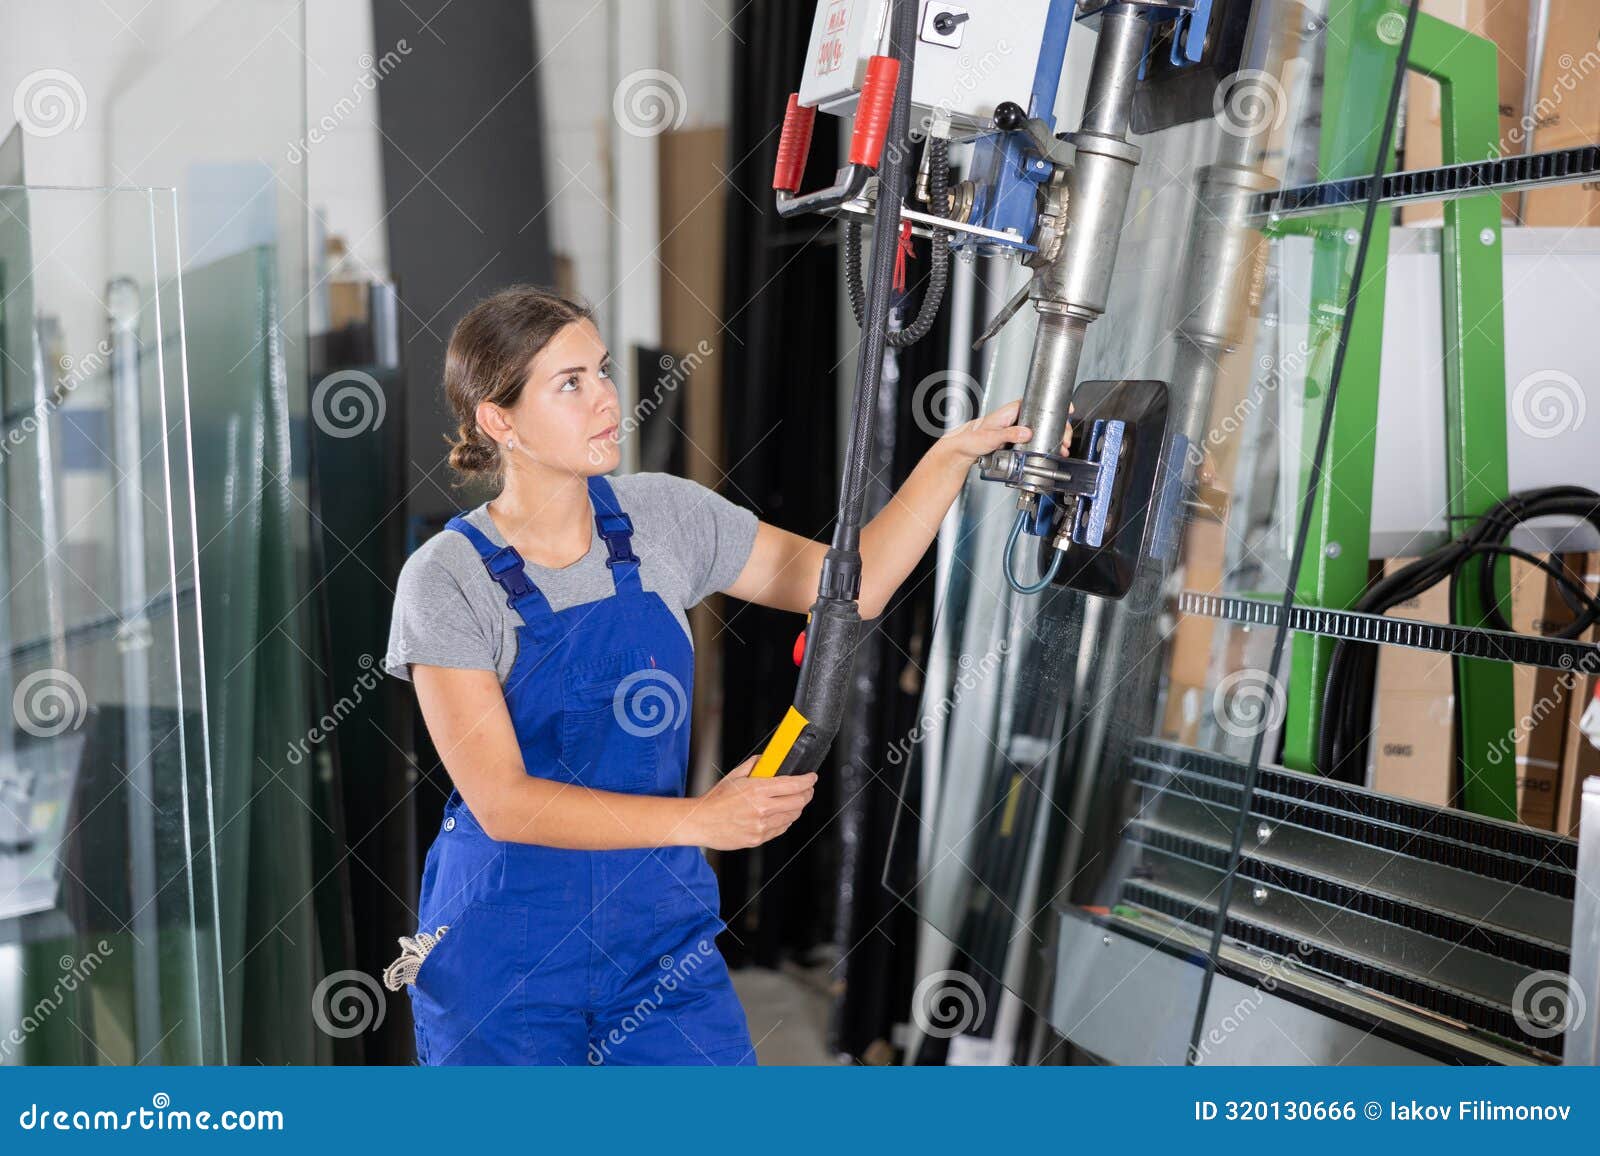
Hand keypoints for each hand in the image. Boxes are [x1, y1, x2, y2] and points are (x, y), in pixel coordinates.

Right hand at [685, 755, 816, 849]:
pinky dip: (785, 820)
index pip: (793, 785)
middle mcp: (762, 809)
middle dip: (807, 794)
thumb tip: (768, 758)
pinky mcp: (759, 838)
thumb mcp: (734, 776)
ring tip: (793, 801)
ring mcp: (762, 826)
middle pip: (799, 802)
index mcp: (758, 790)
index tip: (812, 777)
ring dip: (797, 807)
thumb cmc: (715, 799)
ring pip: (792, 816)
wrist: (701, 822)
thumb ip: (754, 765)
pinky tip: (779, 814)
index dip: (808, 780)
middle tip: (806, 789)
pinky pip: (781, 829)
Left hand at [936, 398, 1072, 464]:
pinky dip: (1045, 446)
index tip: (1067, 408)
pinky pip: (1035, 440)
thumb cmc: (971, 440)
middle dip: (1058, 428)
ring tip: (1062, 448)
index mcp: (1010, 412)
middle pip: (1043, 418)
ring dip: (1054, 438)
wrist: (962, 451)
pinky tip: (1052, 452)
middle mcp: (1015, 419)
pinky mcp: (1017, 440)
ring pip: (1042, 430)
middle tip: (1065, 439)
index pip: (1036, 403)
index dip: (1053, 404)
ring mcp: (1017, 429)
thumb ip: (1008, 434)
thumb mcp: (990, 437)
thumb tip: (1026, 432)